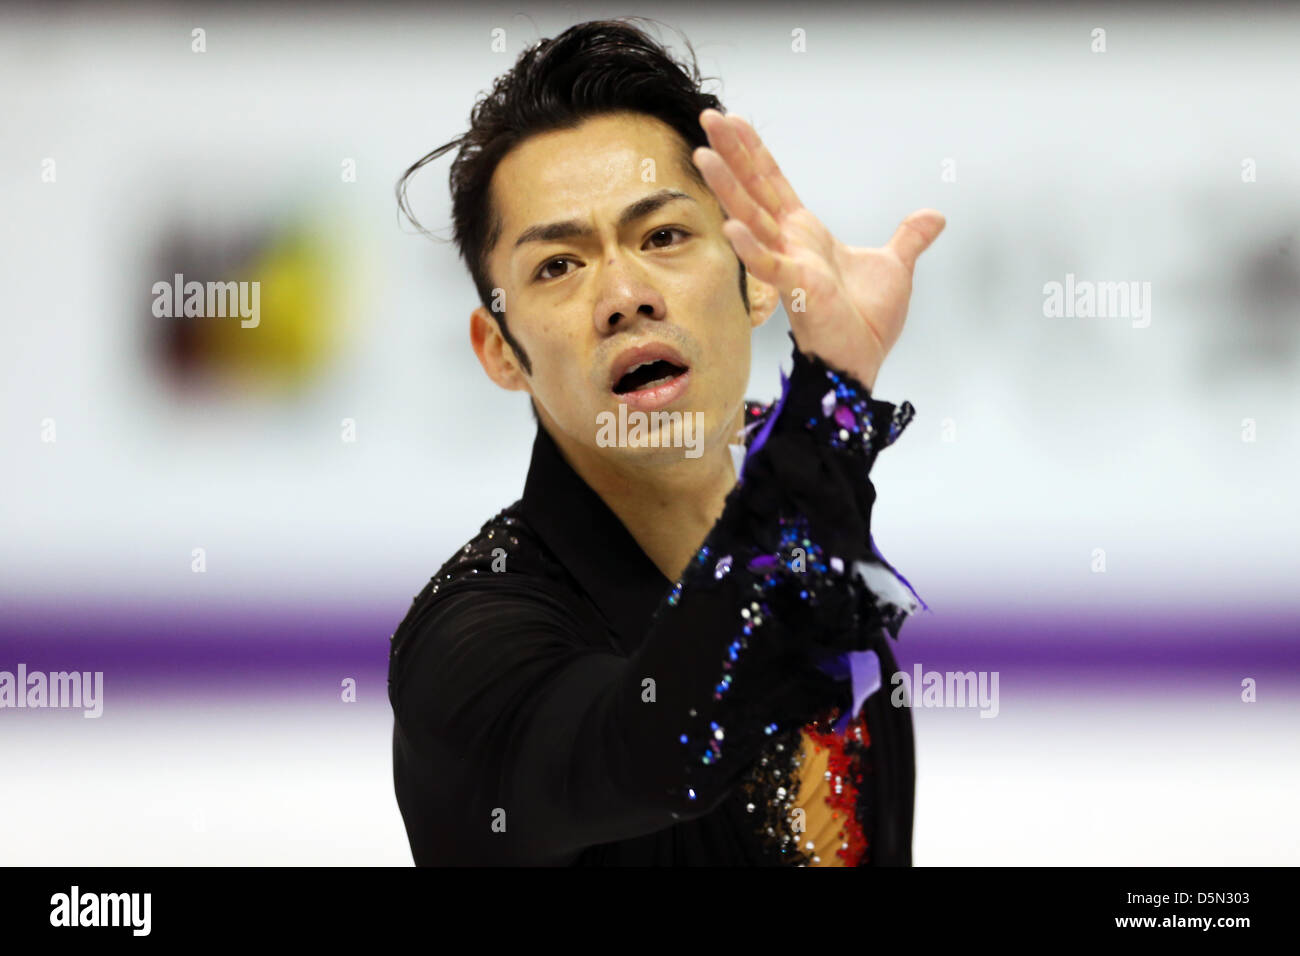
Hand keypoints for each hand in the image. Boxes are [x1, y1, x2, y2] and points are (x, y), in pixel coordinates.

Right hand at [693, 109, 944, 391]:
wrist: (864, 360)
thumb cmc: (868, 320)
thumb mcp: (895, 266)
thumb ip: (908, 238)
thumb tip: (935, 216)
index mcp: (807, 233)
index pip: (774, 182)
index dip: (754, 151)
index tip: (732, 120)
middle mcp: (790, 243)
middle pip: (755, 188)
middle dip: (731, 154)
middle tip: (707, 117)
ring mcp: (789, 265)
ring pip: (752, 219)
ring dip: (728, 189)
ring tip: (704, 156)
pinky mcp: (797, 290)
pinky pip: (768, 266)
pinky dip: (750, 247)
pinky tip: (731, 226)